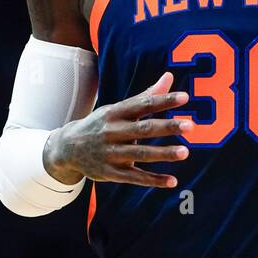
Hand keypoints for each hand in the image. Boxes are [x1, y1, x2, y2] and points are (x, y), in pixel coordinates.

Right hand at [43, 71, 193, 187]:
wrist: (67, 148)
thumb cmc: (101, 124)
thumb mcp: (118, 108)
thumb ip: (146, 96)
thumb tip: (170, 77)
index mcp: (116, 112)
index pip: (143, 104)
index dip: (163, 101)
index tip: (185, 97)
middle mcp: (113, 132)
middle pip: (143, 129)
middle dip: (167, 127)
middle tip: (190, 126)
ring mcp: (111, 153)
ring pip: (140, 154)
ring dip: (163, 154)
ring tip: (185, 152)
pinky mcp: (111, 173)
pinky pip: (135, 177)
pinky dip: (154, 180)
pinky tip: (172, 180)